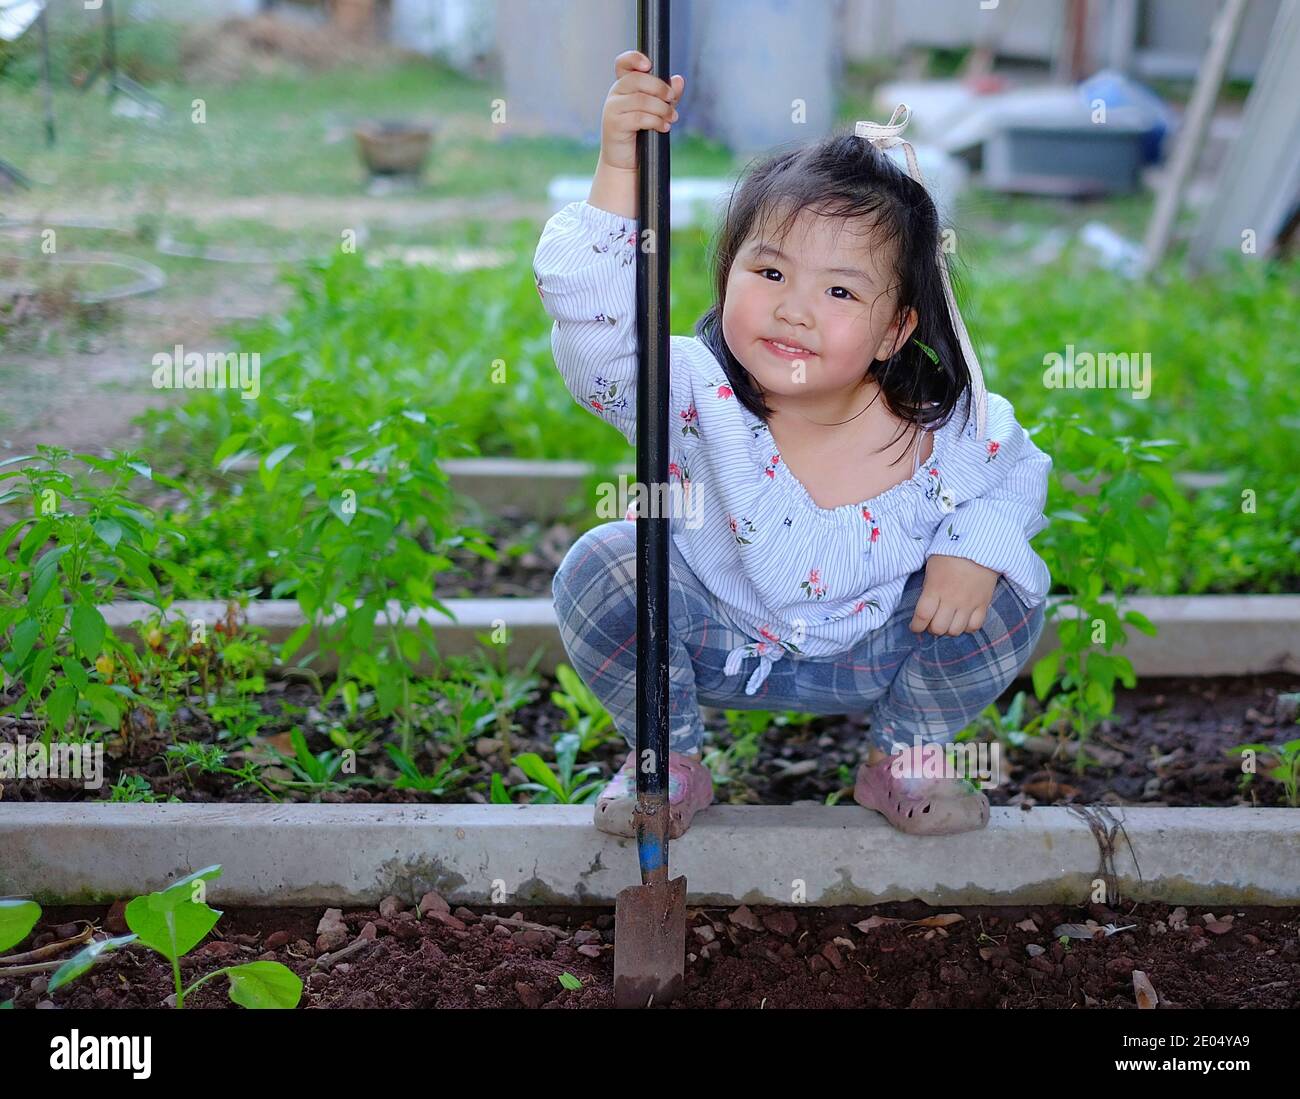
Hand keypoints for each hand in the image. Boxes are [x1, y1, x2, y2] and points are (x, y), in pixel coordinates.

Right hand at [599, 50, 683, 171]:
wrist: (626, 162)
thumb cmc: (641, 134)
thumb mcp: (657, 111)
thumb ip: (667, 95)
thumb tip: (678, 80)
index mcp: (624, 85)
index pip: (624, 63)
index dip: (634, 59)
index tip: (649, 65)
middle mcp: (615, 93)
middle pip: (637, 79)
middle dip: (659, 88)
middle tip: (671, 99)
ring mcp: (612, 108)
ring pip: (641, 100)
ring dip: (662, 109)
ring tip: (671, 118)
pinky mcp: (614, 124)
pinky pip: (638, 117)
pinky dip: (655, 121)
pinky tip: (664, 127)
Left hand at [910, 555, 999, 636]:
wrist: (979, 546)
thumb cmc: (950, 554)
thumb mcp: (931, 569)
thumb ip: (928, 589)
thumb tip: (924, 607)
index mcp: (935, 588)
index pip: (922, 616)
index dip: (916, 626)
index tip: (915, 627)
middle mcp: (951, 599)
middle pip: (938, 628)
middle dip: (931, 629)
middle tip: (931, 622)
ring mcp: (968, 603)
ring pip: (955, 631)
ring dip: (948, 630)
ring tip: (947, 622)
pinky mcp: (983, 604)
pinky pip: (974, 626)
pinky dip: (967, 628)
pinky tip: (963, 621)